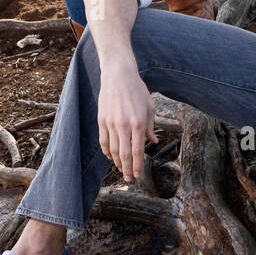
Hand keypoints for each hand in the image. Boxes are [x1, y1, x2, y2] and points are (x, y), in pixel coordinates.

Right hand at [97, 64, 157, 182]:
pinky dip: (107, 152)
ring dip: (117, 162)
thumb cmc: (137, 90)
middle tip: (129, 179)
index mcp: (139, 123)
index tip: (138, 175)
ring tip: (121, 169)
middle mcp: (124, 125)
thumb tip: (153, 142)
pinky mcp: (101, 120)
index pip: (137, 151)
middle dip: (127, 169)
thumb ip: (151, 127)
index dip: (137, 166)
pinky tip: (111, 156)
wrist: (118, 75)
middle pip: (124, 155)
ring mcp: (111, 123)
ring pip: (113, 150)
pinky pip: (103, 141)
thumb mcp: (150, 107)